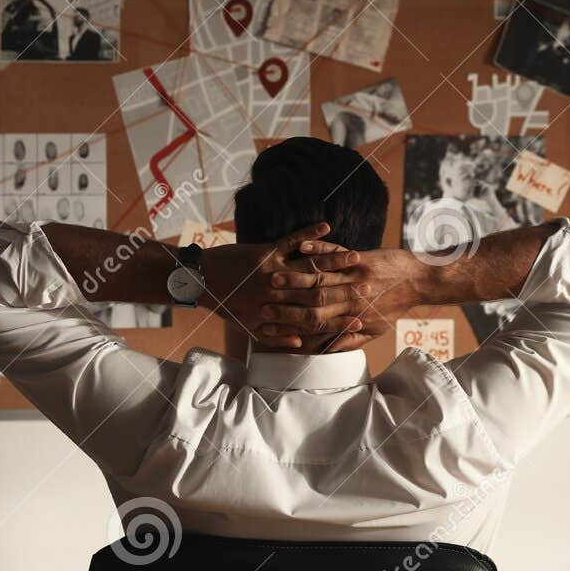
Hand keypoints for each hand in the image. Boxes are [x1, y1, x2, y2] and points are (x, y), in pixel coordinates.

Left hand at [200, 222, 370, 349]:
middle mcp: (279, 294)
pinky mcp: (266, 252)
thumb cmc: (224, 305)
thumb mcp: (249, 328)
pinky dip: (309, 234)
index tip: (362, 319)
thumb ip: (276, 337)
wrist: (199, 280)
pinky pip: (292, 241)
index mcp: (276, 314)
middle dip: (346, 289)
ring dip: (335, 261)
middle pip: (319, 292)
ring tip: (357, 258)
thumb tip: (301, 344)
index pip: (315, 319)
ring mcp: (274, 271)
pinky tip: (326, 226)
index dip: (339, 320)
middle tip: (370, 287)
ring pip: (310, 267)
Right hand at [258, 246, 426, 352]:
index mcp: (351, 316)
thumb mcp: (375, 330)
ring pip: (319, 276)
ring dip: (294, 275)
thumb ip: (349, 339)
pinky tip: (299, 246)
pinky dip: (316, 247)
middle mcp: (351, 296)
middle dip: (286, 300)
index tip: (272, 326)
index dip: (292, 324)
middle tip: (262, 301)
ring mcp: (354, 275)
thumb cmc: (395, 307)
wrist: (419, 281)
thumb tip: (326, 350)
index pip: (315, 323)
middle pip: (312, 299)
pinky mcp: (360, 257)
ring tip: (273, 275)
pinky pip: (333, 252)